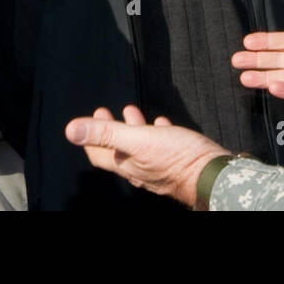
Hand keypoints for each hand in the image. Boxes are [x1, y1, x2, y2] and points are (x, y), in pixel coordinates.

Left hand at [65, 105, 230, 207]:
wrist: (212, 173)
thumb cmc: (176, 157)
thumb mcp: (137, 140)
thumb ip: (105, 134)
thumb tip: (71, 130)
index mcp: (126, 165)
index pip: (99, 154)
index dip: (90, 138)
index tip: (91, 116)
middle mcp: (140, 169)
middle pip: (117, 150)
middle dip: (110, 129)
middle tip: (105, 110)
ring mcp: (158, 167)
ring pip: (139, 147)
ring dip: (132, 129)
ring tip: (131, 112)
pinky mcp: (176, 163)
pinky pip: (162, 147)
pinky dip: (156, 133)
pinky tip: (162, 123)